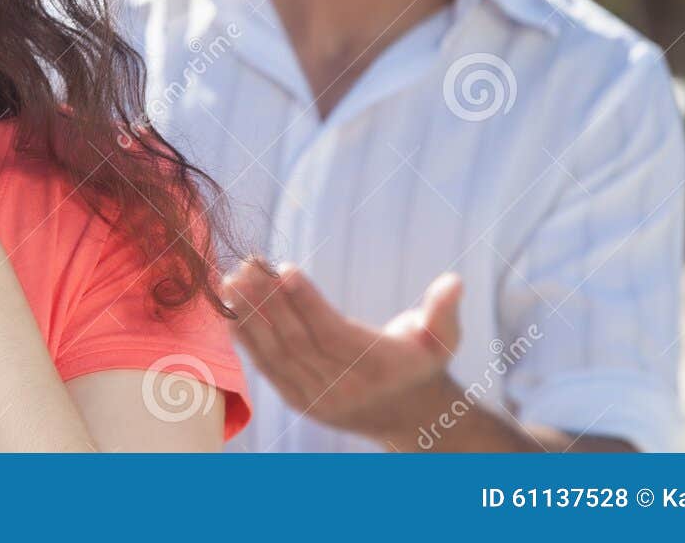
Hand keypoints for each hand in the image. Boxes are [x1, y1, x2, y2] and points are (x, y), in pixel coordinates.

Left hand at [222, 258, 462, 440]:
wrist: (411, 416)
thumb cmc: (423, 362)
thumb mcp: (442, 338)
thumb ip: (443, 310)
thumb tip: (454, 282)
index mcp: (379, 368)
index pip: (334, 333)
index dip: (307, 301)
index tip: (283, 268)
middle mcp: (346, 389)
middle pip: (299, 341)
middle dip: (269, 302)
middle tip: (246, 266)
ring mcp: (320, 400)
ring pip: (279, 356)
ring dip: (251, 318)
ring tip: (231, 283)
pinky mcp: (302, 403)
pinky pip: (270, 372)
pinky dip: (248, 344)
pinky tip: (230, 316)